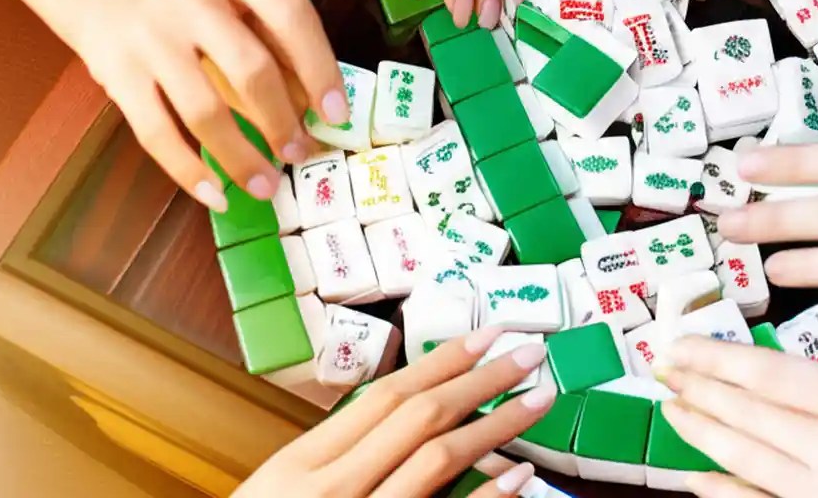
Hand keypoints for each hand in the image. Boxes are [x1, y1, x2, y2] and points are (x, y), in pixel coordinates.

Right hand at [69, 0, 344, 211]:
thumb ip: (274, 37)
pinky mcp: (115, 72)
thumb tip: (317, 110)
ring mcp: (146, 33)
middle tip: (300, 154)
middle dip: (282, 121)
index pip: (290, 14)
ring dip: (241, 156)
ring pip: (203, 109)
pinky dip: (189, 171)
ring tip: (266, 185)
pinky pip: (156, 132)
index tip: (336, 115)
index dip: (320, 69)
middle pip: (249, 67)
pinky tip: (216, 193)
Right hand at [235, 327, 553, 497]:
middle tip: (529, 350)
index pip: (383, 397)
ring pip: (437, 458)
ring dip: (497, 423)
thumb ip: (329, 458)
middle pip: (419, 416)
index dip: (440, 361)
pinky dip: (485, 496)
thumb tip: (404, 416)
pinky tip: (519, 474)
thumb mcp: (278, 494)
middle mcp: (330, 490)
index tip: (484, 336)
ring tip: (538, 397)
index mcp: (297, 466)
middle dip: (480, 378)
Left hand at [659, 337, 817, 497]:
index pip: (773, 376)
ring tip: (671, 405)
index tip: (684, 342)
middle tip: (661, 364)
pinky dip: (722, 491)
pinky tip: (695, 475)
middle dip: (698, 386)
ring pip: (744, 458)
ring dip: (700, 431)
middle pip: (748, 413)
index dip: (718, 358)